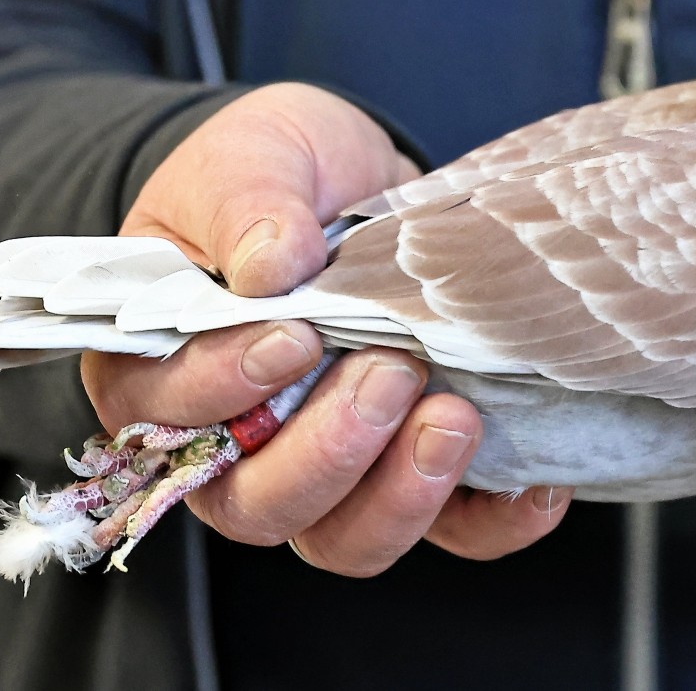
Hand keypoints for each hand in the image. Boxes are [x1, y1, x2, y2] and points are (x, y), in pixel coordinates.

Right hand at [83, 83, 569, 574]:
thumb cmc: (277, 174)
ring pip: (346, 540)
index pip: (168, 416)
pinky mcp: (408, 473)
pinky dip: (491, 522)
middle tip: (390, 371)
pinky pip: (449, 533)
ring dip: (402, 495)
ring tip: (454, 419)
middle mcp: (236, 446)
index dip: (225, 391)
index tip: (294, 338)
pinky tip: (530, 486)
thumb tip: (271, 267)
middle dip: (328, 453)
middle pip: (257, 506)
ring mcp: (327, 470)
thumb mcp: (252, 155)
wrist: (352, 177)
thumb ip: (246, 203)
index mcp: (164, 370)